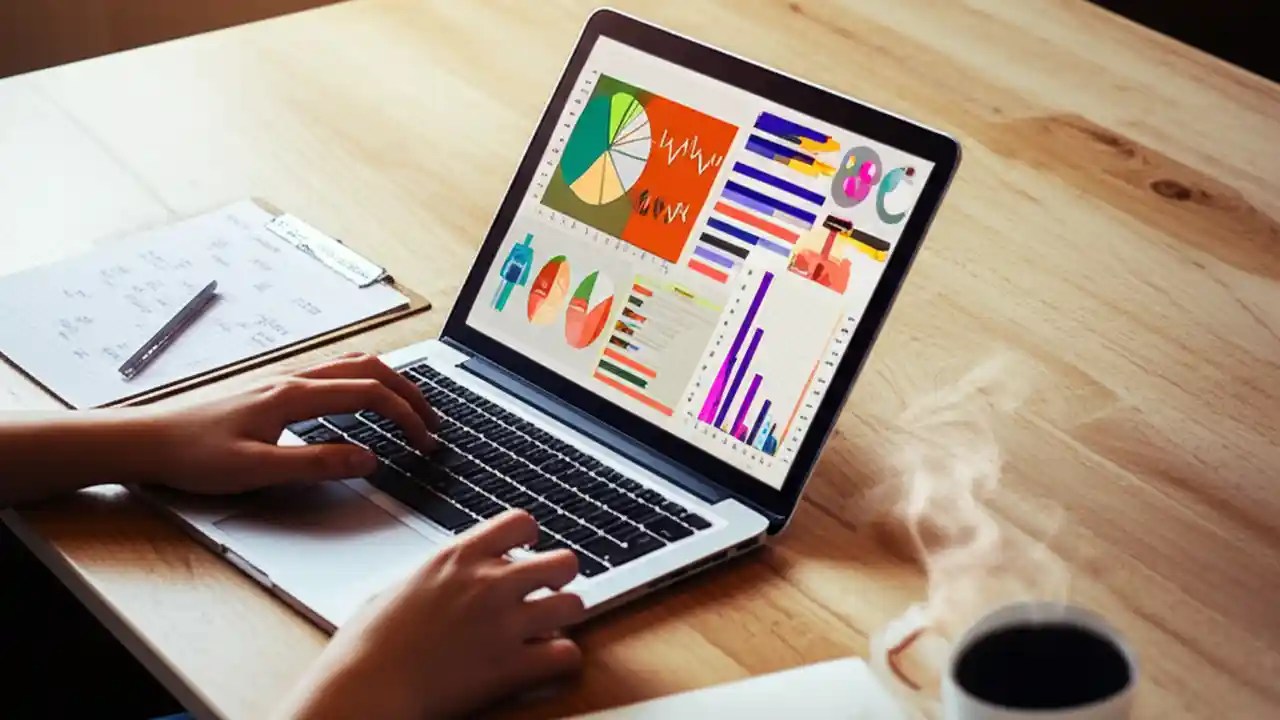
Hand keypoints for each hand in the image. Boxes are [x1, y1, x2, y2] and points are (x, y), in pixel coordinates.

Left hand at [142, 352, 437, 493]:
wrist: (144, 440)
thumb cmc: (192, 456)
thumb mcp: (258, 470)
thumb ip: (317, 463)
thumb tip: (369, 458)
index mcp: (294, 395)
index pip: (370, 394)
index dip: (406, 416)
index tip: (425, 441)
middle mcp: (293, 379)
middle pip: (370, 369)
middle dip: (410, 392)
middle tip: (432, 423)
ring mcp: (283, 380)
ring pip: (353, 364)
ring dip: (389, 382)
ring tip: (408, 409)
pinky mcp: (272, 389)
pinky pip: (333, 372)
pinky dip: (364, 382)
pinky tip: (361, 404)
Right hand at [279, 511, 585, 719]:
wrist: (364, 690)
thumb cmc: (366, 647)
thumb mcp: (397, 590)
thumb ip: (435, 578)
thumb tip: (442, 580)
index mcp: (456, 558)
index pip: (520, 522)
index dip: (530, 538)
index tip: (526, 553)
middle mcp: (488, 583)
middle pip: (564, 561)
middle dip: (558, 579)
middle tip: (543, 596)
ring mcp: (504, 623)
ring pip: (575, 605)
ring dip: (563, 620)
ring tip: (544, 632)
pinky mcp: (512, 666)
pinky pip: (567, 654)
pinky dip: (560, 660)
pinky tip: (542, 664)